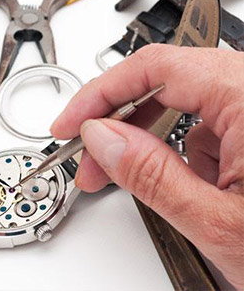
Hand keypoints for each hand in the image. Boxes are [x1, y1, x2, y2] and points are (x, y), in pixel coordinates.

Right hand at [51, 44, 243, 288]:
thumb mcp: (219, 222)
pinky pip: (206, 129)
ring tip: (123, 177)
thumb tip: (102, 138)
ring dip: (145, 141)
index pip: (155, 68)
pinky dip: (178, 153)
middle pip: (166, 85)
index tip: (70, 122)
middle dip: (117, 123)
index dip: (100, 94)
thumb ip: (151, 175)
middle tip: (89, 158)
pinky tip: (176, 183)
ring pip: (183, 108)